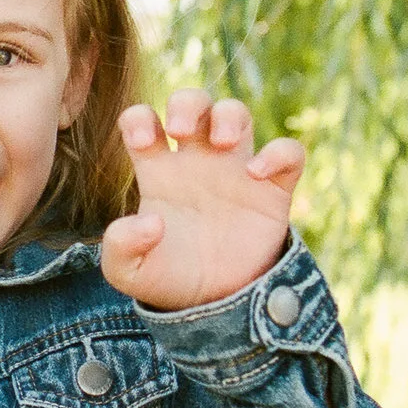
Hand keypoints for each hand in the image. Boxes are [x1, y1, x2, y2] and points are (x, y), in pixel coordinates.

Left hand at [101, 90, 304, 310]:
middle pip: (193, 102)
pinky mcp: (272, 191)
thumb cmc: (166, 279)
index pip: (143, 119)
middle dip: (187, 103)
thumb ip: (119, 246)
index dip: (140, 119)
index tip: (144, 142)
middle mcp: (196, 161)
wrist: (212, 306)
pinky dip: (279, 154)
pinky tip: (256, 175)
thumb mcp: (128, 272)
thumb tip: (148, 221)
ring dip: (229, 115)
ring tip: (221, 143)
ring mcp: (235, 171)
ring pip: (237, 113)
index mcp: (158, 170)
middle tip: (180, 130)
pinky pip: (288, 153)